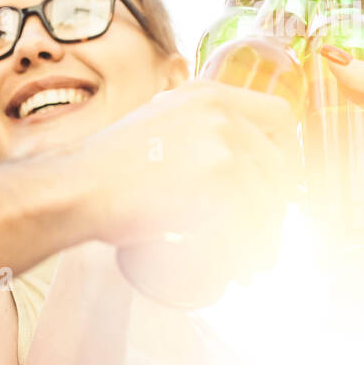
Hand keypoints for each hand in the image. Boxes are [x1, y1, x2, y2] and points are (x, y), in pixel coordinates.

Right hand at [68, 80, 297, 281]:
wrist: (74, 188)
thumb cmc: (107, 167)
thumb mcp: (158, 122)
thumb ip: (198, 128)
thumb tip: (242, 158)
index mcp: (210, 94)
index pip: (280, 116)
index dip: (289, 153)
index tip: (282, 184)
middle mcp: (221, 113)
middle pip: (278, 167)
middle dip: (277, 210)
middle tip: (267, 239)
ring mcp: (220, 144)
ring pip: (268, 202)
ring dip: (265, 239)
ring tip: (253, 265)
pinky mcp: (215, 181)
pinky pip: (250, 224)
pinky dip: (249, 252)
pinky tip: (240, 269)